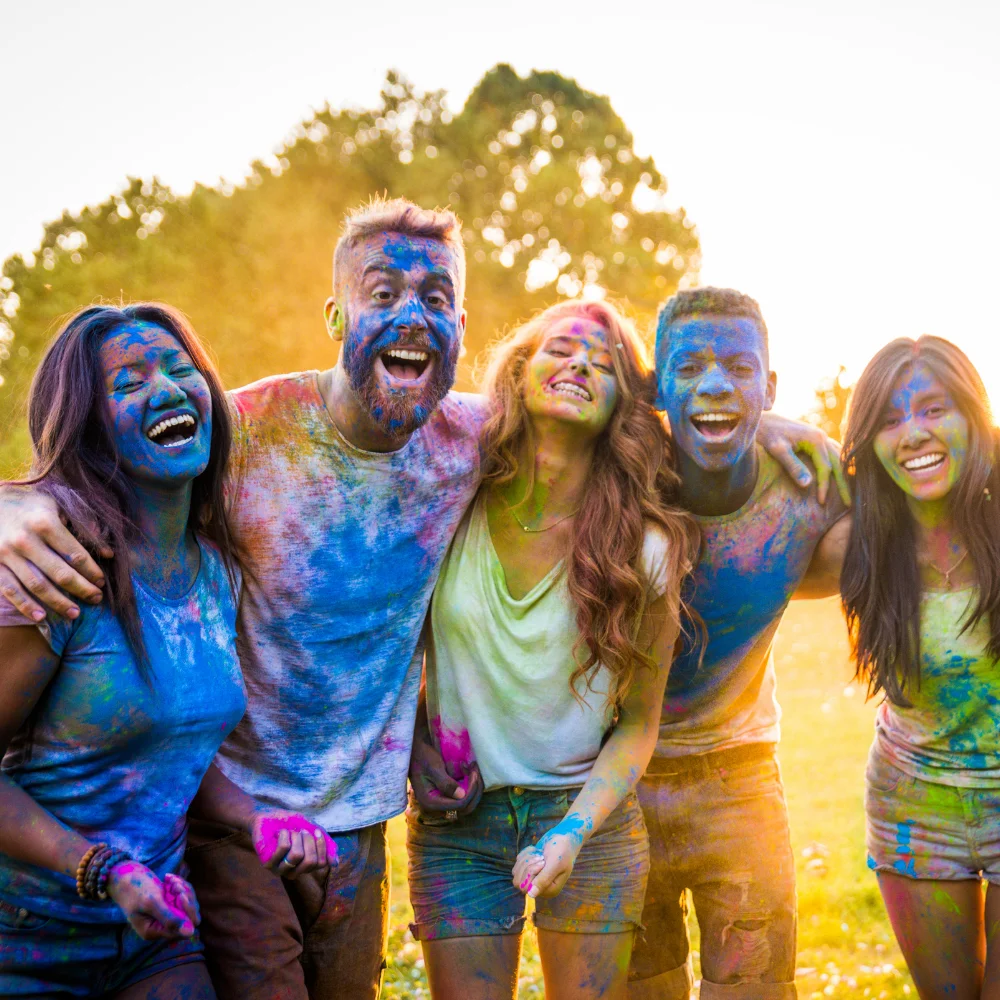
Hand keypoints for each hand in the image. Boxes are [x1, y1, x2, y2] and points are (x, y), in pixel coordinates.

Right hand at [0, 487, 110, 620]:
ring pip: (37, 585)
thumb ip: (84, 526)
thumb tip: (108, 554)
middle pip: (60, 573)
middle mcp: (25, 540)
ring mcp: (7, 554)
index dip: (91, 571)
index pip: (75, 554)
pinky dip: (25, 605)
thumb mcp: (59, 506)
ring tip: (75, 613)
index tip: (102, 581)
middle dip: (81, 589)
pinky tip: (41, 617)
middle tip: (96, 598)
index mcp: (45, 523)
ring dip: (58, 602)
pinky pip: (10, 590)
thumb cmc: (31, 505)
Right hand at [106, 862, 198, 940]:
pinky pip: (183, 896)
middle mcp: (161, 926)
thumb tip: (191, 933)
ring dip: (183, 889)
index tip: (180, 894)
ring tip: (170, 879)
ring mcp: (165, 914)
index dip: (187, 912)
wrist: (124, 875)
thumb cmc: (134, 889)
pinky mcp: (167, 903)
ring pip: (188, 905)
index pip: (184, 929)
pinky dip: (179, 885)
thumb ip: (170, 919)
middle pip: (189, 917)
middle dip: (186, 898)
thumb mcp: (151, 903)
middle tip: (174, 884)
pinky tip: (168, 878)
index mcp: (154, 931)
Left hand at [250, 809, 336, 878]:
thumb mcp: (311, 830)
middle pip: (310, 861)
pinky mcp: (268, 863)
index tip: (315, 831)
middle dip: (308, 840)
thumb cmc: (291, 824)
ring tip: (290, 832)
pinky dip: (285, 834)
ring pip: (297, 855)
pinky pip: (283, 848)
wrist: (268, 817)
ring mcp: (280, 870)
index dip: (321, 845)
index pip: (321, 863)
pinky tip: (280, 833)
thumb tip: (335, 862)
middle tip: (301, 831)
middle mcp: (294, 872)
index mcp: (305, 866)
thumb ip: (324, 844)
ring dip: (296, 837)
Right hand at [409, 733, 483, 816]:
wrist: (415, 749)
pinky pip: (463, 794)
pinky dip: (469, 783)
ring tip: (471, 767)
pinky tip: (466, 768)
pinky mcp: (446, 793)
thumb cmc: (422, 756)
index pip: (459, 805)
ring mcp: (442, 800)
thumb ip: (446, 783)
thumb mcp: (434, 768)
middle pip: (465, 807)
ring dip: (473, 786)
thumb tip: (461, 796)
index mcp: (430, 803)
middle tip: (475, 770)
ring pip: (467, 801)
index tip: (474, 773)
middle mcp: (437, 805)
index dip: (471, 791)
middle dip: (474, 790)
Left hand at [512, 825, 583, 898]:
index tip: (542, 861)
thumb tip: (531, 895)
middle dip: (527, 865)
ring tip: (539, 853)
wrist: (564, 837)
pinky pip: (517, 864)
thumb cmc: (562, 850)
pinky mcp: (529, 869)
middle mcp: (540, 887)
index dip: (531, 873)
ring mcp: (534, 878)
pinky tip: (536, 850)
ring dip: (526, 859)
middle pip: (519, 882)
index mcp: (550, 890)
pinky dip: (525, 854)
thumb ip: (544, 879)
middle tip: (540, 856)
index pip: (528, 888)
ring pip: (516, 873)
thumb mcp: (555, 864)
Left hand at [756, 413, 849, 506]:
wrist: (761, 419)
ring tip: (849, 491)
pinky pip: (834, 451)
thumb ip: (793, 466)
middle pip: (839, 463)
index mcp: (815, 440)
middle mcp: (822, 436)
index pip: (825, 468)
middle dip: (844, 484)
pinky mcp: (815, 437)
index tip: (821, 503)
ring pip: (839, 457)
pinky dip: (839, 463)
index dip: (824, 487)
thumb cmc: (767, 434)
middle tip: (849, 504)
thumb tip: (807, 485)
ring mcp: (820, 435)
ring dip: (844, 474)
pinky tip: (841, 472)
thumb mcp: (778, 450)